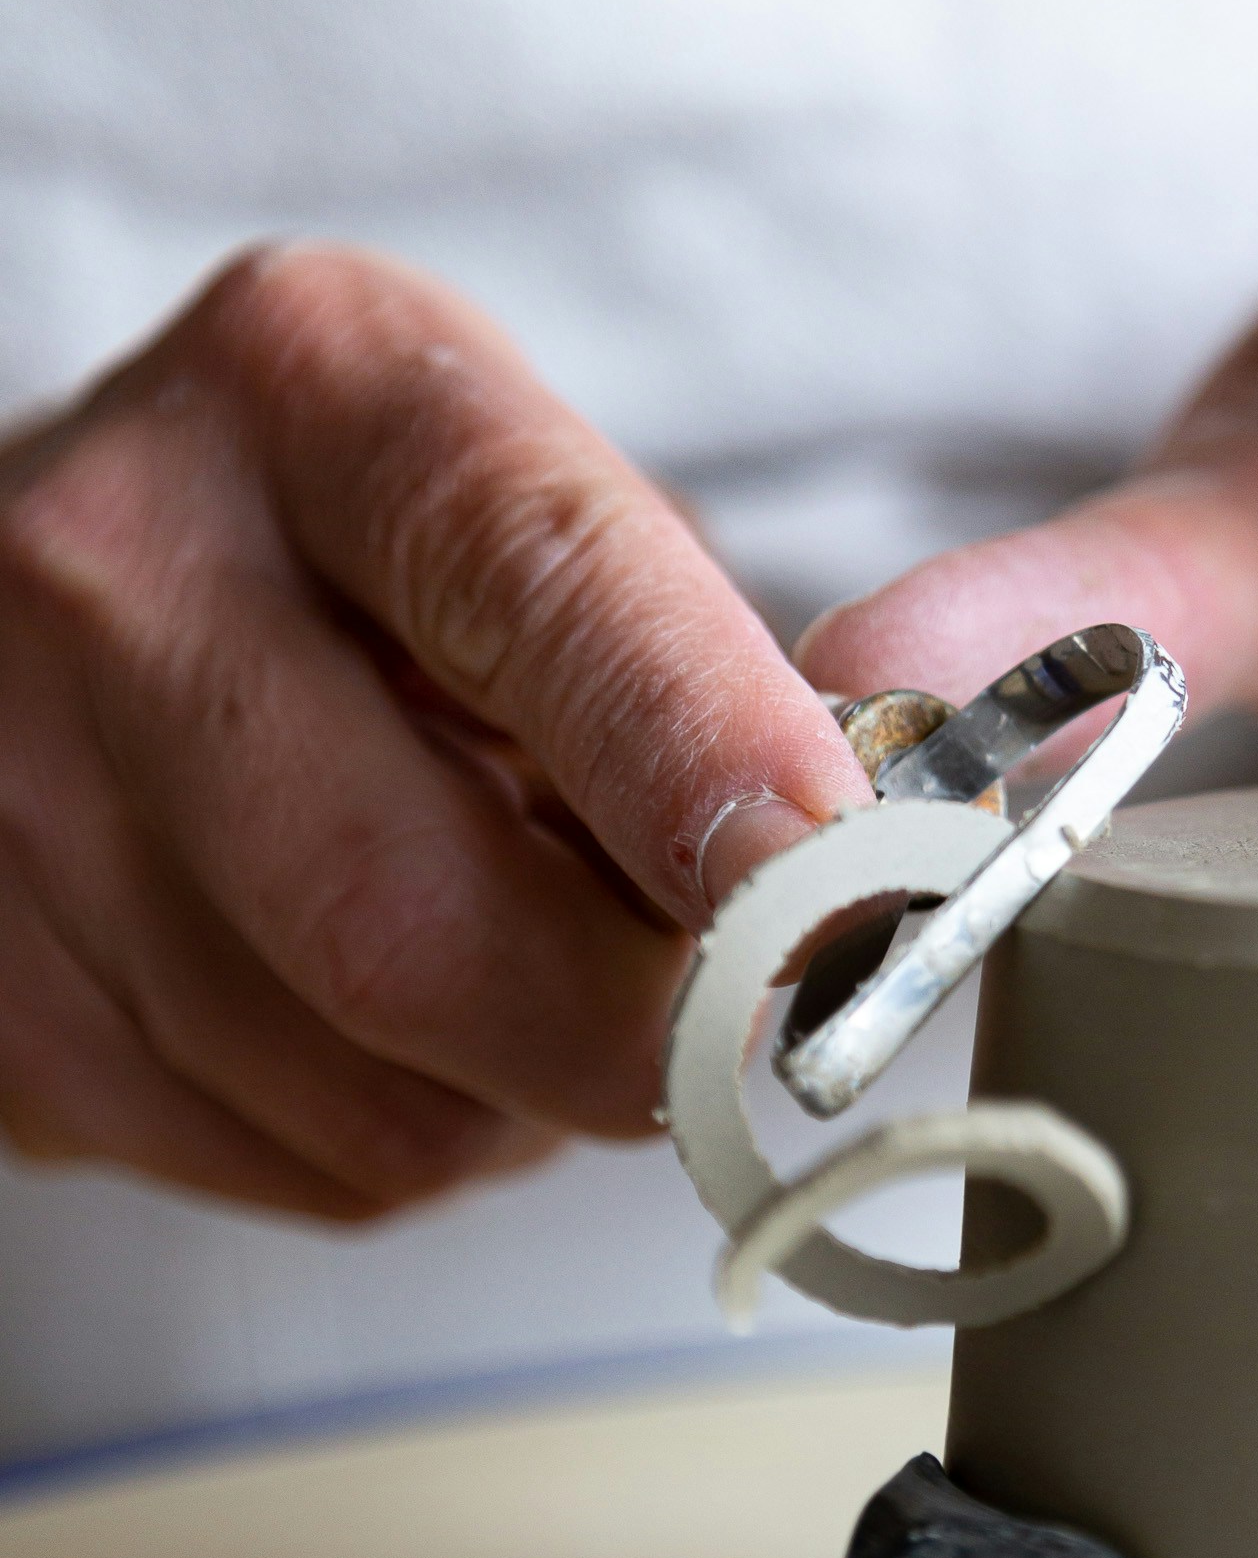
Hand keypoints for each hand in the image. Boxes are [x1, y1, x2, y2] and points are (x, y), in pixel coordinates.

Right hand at [0, 246, 866, 1217]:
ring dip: (535, 1090)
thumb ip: (723, 666)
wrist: (94, 607)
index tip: (828, 877)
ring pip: (375, 1096)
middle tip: (736, 1004)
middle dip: (636, 1023)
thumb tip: (872, 820)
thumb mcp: (551, 522)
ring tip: (528, 956)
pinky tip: (408, 1014)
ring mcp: (18, 792)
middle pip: (414, 919)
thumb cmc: (379, 573)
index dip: (700, 756)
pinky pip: (311, 1169)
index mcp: (314, 388)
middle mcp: (123, 568)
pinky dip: (432, 1131)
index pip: (534, 577)